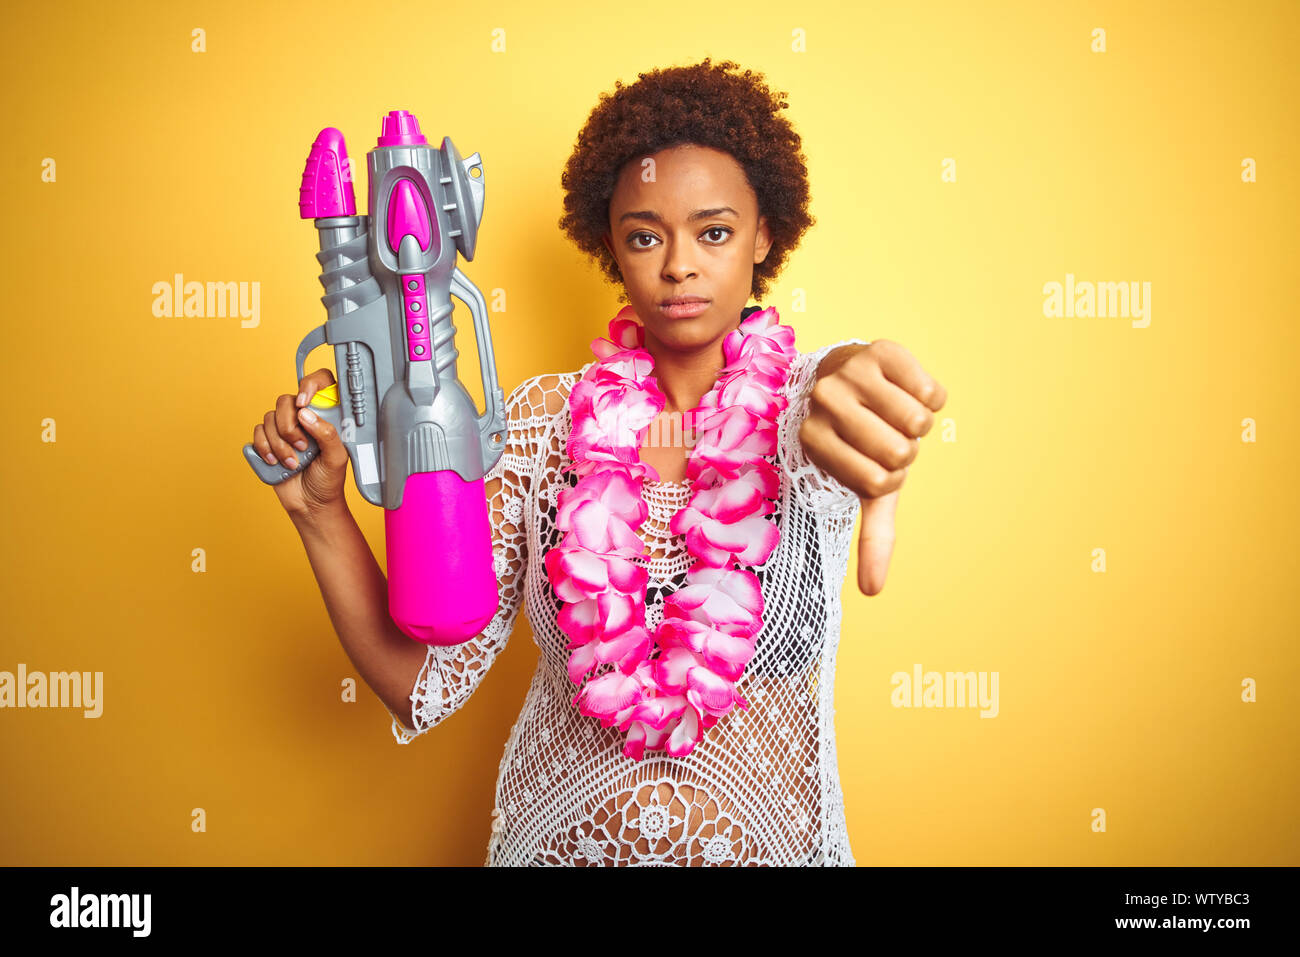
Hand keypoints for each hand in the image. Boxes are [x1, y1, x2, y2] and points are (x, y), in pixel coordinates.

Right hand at [249, 368, 350, 520]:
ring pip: (269, 418)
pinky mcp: (268, 442)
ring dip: (278, 443)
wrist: (311, 505)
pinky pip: (257, 432)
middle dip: (289, 426)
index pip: (319, 383)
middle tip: (301, 447)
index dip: (309, 385)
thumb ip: (326, 433)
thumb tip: (305, 413)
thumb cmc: (329, 480)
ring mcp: (284, 429)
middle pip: (285, 401)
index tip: (304, 403)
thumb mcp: (337, 457)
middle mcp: (303, 418)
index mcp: (325, 416)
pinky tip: (276, 462)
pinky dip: (264, 447)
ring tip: (292, 463)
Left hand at [798, 340, 947, 595]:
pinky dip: (930, 396)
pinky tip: (905, 390)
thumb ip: (872, 537)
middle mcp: (824, 402)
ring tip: (894, 413)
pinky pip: (930, 391)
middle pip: (900, 452)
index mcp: (812, 440)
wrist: (849, 373)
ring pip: (918, 421)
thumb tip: (872, 592)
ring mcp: (850, 372)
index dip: (889, 477)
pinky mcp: (881, 349)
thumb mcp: (865, 485)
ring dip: (918, 423)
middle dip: (905, 450)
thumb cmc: (859, 439)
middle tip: (885, 436)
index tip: (872, 461)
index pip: (878, 483)